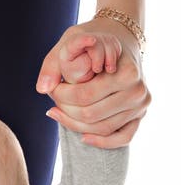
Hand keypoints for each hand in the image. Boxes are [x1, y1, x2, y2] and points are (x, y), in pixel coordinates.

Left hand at [36, 19, 151, 147]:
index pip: (85, 95)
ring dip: (75, 125)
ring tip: (61, 114)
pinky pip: (121, 139)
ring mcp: (140, 106)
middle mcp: (137, 91)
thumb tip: (43, 89)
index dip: (62, 96)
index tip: (52, 90)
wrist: (119, 44)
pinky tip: (82, 137)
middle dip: (66, 111)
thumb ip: (53, 65)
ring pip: (101, 129)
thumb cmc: (93, 44)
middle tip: (55, 103)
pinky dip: (100, 142)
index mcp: (127, 72)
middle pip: (91, 115)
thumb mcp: (71, 42)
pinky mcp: (138, 117)